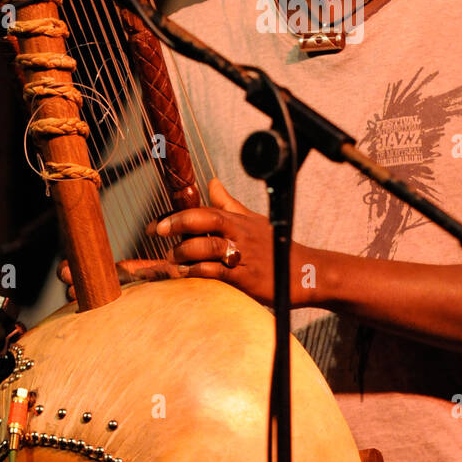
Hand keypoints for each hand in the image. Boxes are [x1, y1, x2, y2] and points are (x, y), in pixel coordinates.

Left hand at [156, 177, 278, 303]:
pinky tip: (185, 273)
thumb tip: (211, 183)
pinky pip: (217, 272)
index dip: (180, 215)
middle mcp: (239, 234)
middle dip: (179, 223)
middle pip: (207, 221)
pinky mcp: (246, 278)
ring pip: (209, 247)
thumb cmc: (274, 246)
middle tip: (158, 231)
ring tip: (171, 258)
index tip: (158, 224)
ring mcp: (243, 255)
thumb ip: (228, 204)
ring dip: (185, 251)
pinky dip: (197, 272)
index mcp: (238, 220)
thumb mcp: (252, 221)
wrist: (304, 271)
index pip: (206, 210)